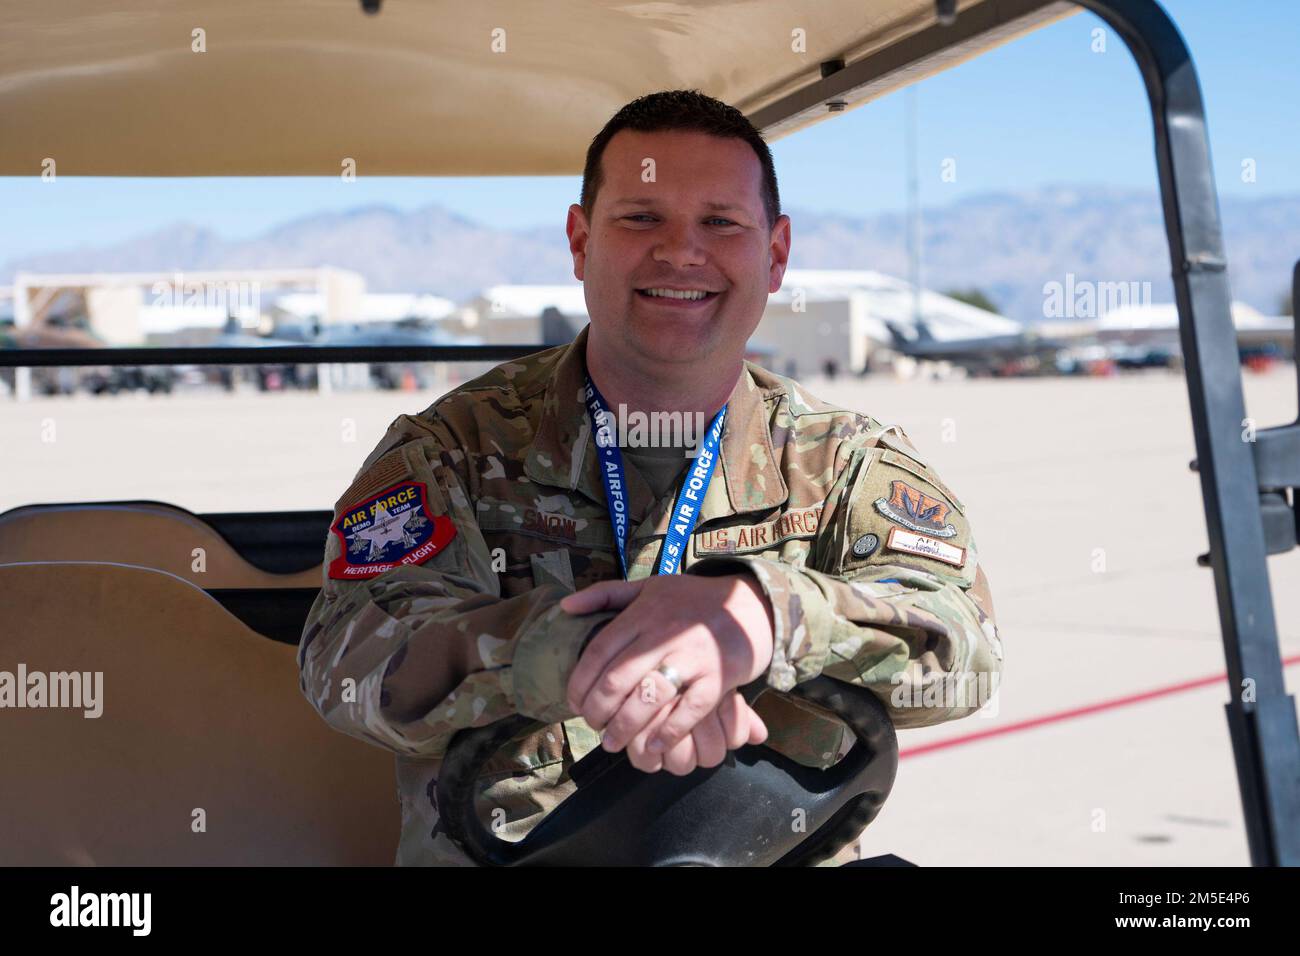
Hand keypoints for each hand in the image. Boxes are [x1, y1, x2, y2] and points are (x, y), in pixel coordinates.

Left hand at [561, 573, 775, 774]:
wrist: (751, 605)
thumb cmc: (694, 599)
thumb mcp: (650, 587)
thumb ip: (607, 594)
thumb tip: (565, 606)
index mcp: (644, 613)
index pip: (600, 651)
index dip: (581, 682)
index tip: (574, 703)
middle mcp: (665, 633)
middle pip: (619, 678)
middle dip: (598, 710)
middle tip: (593, 726)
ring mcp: (693, 656)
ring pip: (649, 697)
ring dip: (626, 727)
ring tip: (614, 743)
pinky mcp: (719, 677)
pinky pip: (688, 711)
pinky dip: (667, 732)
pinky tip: (653, 746)